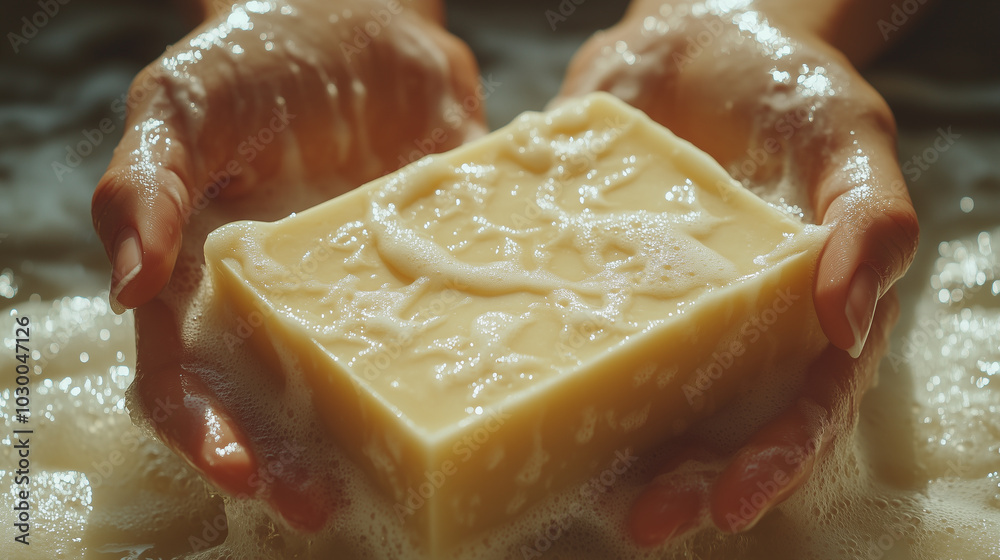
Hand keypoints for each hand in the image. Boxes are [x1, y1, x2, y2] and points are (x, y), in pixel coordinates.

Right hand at [91, 0, 485, 529]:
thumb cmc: (256, 58)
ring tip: (400, 471)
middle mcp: (284, 304)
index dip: (205, 430)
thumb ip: (148, 183)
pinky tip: (479, 394)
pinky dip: (458, 364)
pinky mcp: (430, 273)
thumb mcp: (188, 106)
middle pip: (271, 405)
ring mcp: (360, 295)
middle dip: (285, 462)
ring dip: (370, 436)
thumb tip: (128, 287)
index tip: (240, 467)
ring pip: (358, 386)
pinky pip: (442, 328)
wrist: (362, 18)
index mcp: (209, 281)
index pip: (189, 376)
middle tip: (318, 503)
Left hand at [555, 0, 917, 544]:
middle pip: (713, 429)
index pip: (797, 409)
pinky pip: (560, 325)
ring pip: (633, 397)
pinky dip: (534, 360)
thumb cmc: (787, 84)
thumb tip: (849, 321)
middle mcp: (721, 328)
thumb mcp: (848, 138)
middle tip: (645, 518)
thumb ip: (871, 220)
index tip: (732, 502)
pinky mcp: (585, 275)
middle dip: (685, 482)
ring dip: (608, 449)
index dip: (772, 463)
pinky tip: (502, 388)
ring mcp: (647, 307)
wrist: (696, 29)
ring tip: (571, 481)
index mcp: (796, 315)